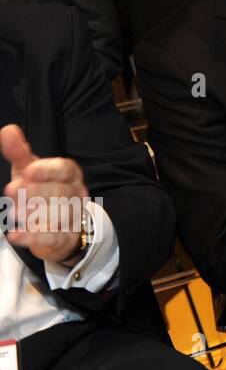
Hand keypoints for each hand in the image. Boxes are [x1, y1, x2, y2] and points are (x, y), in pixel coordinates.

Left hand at [3, 124, 87, 263]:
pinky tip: (14, 235)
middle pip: (60, 192)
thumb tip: (7, 130)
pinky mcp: (64, 239)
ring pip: (59, 214)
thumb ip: (19, 152)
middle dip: (36, 191)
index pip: (65, 169)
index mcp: (69, 175)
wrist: (60, 226)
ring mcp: (72, 217)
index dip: (48, 170)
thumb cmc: (44, 191)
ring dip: (35, 213)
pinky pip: (53, 238)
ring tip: (14, 212)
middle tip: (12, 190)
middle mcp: (74, 194)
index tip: (28, 170)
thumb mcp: (30, 171)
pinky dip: (33, 237)